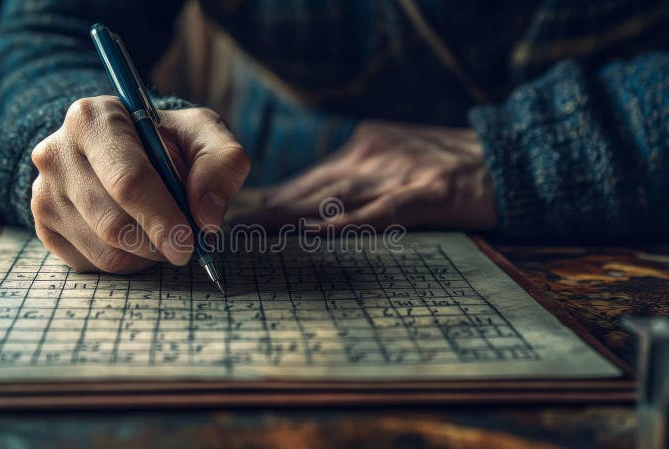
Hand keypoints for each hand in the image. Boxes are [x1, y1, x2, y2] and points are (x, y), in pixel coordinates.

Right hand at [31, 96, 249, 272]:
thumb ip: (222, 165)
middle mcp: (56, 153)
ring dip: (145, 254)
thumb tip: (207, 219)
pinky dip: (126, 261)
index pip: (127, 180)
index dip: (162, 217)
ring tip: (160, 230)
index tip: (189, 243)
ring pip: (104, 250)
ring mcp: (43, 192)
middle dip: (158, 242)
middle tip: (185, 244)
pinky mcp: (44, 227)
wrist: (127, 149)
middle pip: (113, 223)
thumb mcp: (204, 136)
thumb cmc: (167, 141)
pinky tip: (135, 236)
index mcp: (93, 119)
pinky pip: (91, 264)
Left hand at [238, 121, 496, 231]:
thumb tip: (316, 212)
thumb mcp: (399, 157)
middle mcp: (374, 154)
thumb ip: (361, 178)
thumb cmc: (452, 165)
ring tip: (257, 236)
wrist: (512, 157)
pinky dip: (348, 223)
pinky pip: (381, 211)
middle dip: (271, 213)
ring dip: (293, 219)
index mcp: (365, 145)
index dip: (274, 201)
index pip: (309, 179)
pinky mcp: (427, 191)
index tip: (242, 220)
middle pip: (312, 188)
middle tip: (234, 233)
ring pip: (335, 198)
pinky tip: (320, 234)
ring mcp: (399, 172)